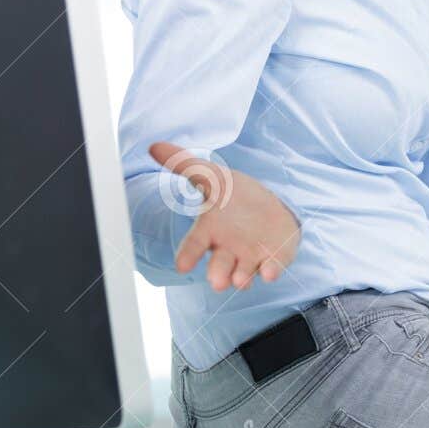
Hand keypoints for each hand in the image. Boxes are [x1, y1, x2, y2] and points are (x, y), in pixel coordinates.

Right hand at [149, 141, 300, 291]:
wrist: (269, 205)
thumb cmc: (234, 197)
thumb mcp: (211, 176)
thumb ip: (183, 163)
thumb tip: (153, 145)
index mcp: (210, 231)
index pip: (194, 245)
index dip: (188, 255)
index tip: (182, 266)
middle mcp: (228, 249)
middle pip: (219, 265)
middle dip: (217, 274)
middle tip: (215, 282)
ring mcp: (252, 256)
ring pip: (243, 272)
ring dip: (241, 277)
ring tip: (239, 281)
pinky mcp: (274, 258)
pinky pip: (272, 267)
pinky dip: (271, 271)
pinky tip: (270, 273)